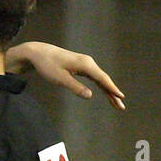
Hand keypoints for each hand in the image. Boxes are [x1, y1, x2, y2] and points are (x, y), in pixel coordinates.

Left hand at [9, 42, 125, 109]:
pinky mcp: (81, 66)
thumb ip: (75, 87)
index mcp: (85, 65)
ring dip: (108, 91)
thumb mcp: (60, 79)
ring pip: (100, 79)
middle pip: (104, 80)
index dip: (112, 89)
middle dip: (113, 93)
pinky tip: (106, 93)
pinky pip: (95, 78)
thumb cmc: (48, 65)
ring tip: (116, 103)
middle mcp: (88, 63)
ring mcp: (86, 64)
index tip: (121, 97)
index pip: (102, 79)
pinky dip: (101, 86)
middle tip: (121, 106)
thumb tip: (90, 95)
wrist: (39, 53)